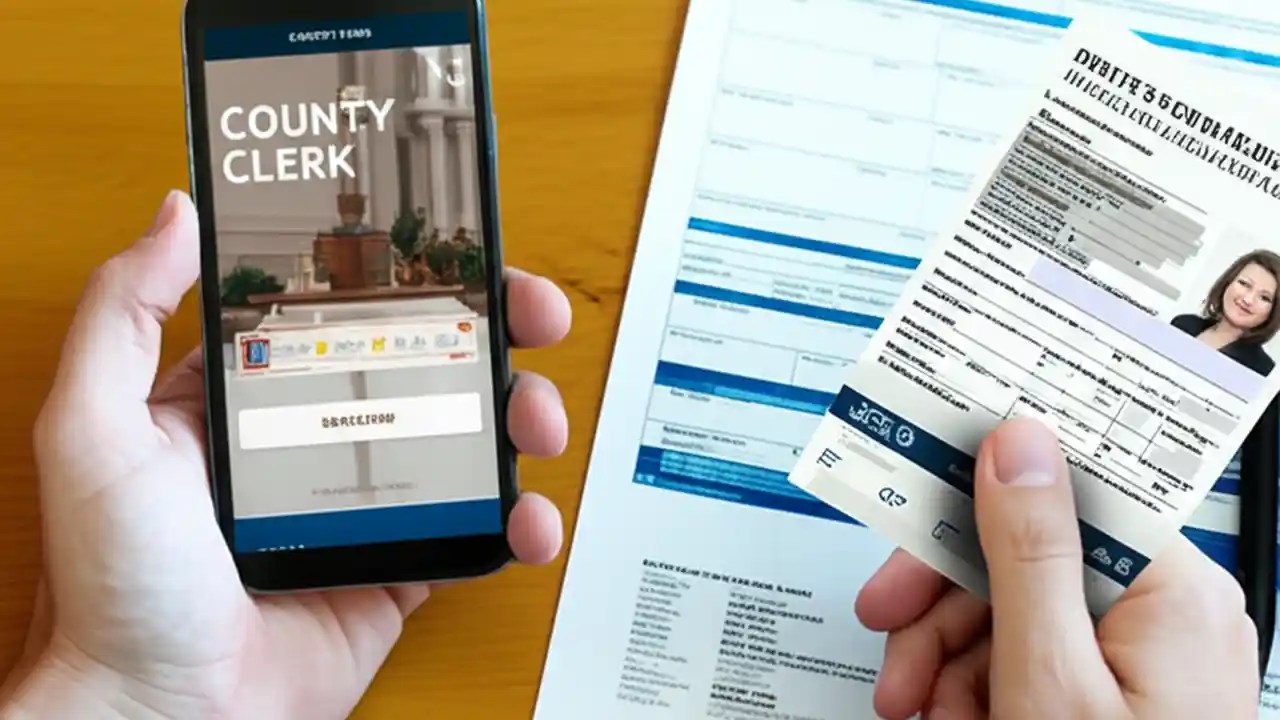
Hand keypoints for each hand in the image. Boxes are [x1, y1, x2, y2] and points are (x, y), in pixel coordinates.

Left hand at [1, 191, 572, 718]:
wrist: (163, 715)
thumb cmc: (113, 587)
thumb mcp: (93, 430)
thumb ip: (123, 316)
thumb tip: (176, 217)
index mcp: (252, 392)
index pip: (349, 306)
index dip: (414, 272)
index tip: (464, 250)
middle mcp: (316, 436)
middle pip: (430, 360)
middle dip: (498, 329)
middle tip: (535, 315)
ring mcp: (367, 501)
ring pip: (470, 436)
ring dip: (523, 415)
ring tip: (537, 423)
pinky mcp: (402, 564)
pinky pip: (478, 529)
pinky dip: (521, 520)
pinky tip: (529, 519)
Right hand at [856, 418, 1258, 719]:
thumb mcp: (1050, 677)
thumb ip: (1029, 552)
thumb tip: (1018, 444)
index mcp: (1170, 591)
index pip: (1060, 492)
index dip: (976, 495)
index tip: (913, 490)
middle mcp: (1161, 614)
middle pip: (1022, 558)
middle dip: (942, 604)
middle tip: (887, 627)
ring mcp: (1136, 658)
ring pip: (1010, 613)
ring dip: (946, 659)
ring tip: (920, 708)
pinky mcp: (1110, 694)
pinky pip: (1023, 659)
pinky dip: (973, 690)